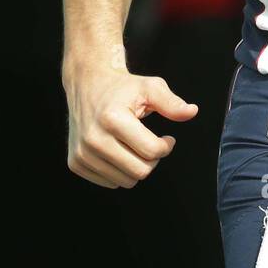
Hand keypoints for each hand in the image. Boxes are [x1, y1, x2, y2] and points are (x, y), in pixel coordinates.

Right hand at [64, 47, 197, 188]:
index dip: (166, 146)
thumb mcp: (150, 87)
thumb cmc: (122, 88)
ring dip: (136, 167)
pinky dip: (119, 171)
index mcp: (112, 119)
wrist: (87, 85)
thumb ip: (171, 103)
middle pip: (140, 171)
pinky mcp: (75, 163)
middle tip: (151, 143)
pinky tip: (118, 151)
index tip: (166, 138)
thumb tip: (192, 112)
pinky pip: (109, 182)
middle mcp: (93, 138)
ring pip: (125, 181)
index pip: (151, 151)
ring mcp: (82, 153)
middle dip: (152, 159)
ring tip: (134, 146)